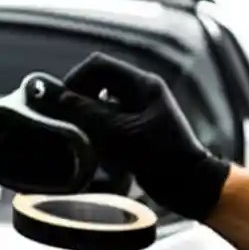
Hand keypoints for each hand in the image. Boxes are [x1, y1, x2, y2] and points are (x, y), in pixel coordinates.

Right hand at [44, 52, 230, 220]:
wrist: (188, 184)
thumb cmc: (161, 157)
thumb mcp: (120, 134)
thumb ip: (89, 114)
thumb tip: (60, 98)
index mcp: (142, 84)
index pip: (98, 65)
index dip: (75, 79)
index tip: (61, 102)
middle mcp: (140, 92)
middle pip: (97, 83)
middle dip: (80, 101)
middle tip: (69, 123)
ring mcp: (139, 110)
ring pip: (101, 104)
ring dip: (89, 120)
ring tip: (86, 140)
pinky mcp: (137, 128)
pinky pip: (109, 122)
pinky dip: (99, 134)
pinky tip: (100, 151)